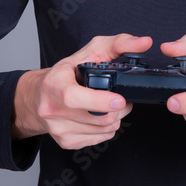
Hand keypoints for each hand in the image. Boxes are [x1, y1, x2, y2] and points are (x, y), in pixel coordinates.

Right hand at [12, 34, 151, 148]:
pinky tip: (100, 116)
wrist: (40, 95)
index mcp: (54, 83)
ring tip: (109, 105)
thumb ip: (119, 43)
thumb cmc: (68, 72)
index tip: (120, 100)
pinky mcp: (65, 142)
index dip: (100, 101)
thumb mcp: (90, 51)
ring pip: (102, 130)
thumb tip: (144, 43)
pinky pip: (99, 139)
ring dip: (114, 118)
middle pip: (97, 118)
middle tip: (120, 97)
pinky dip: (106, 129)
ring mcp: (58, 128)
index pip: (74, 97)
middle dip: (118, 108)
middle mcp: (52, 108)